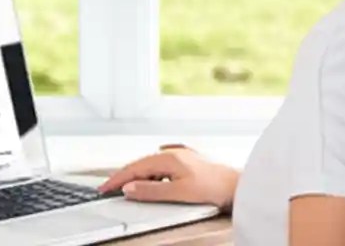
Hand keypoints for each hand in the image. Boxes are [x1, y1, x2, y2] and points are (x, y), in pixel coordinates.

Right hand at [98, 145, 240, 212]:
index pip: (133, 169)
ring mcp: (182, 155)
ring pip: (152, 163)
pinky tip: (157, 165)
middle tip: (110, 188)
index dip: (116, 180)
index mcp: (166, 157)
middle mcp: (172, 153)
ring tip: (130, 185)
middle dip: (124, 176)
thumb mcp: (179, 192)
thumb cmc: (214, 187)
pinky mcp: (191, 160)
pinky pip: (165, 162)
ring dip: (139, 173)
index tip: (103, 189)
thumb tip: (128, 188)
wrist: (241, 185)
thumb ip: (151, 191)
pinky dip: (155, 168)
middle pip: (140, 164)